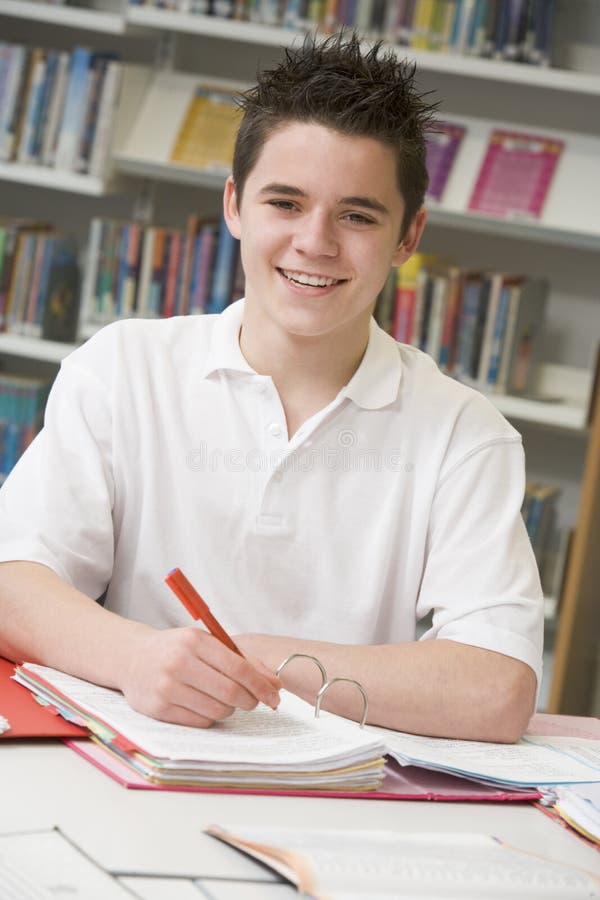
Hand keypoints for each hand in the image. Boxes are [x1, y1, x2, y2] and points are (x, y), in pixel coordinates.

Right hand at [121, 626, 280, 727]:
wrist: (132, 657)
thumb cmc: (177, 649)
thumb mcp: (207, 643)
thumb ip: (242, 659)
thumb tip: (274, 683)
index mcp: (195, 641)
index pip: (239, 668)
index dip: (262, 685)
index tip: (275, 695)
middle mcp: (179, 662)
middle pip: (231, 692)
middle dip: (250, 700)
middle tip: (255, 701)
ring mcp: (167, 687)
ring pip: (217, 710)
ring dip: (229, 709)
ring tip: (224, 699)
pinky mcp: (159, 708)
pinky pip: (200, 721)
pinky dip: (210, 717)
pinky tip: (205, 705)